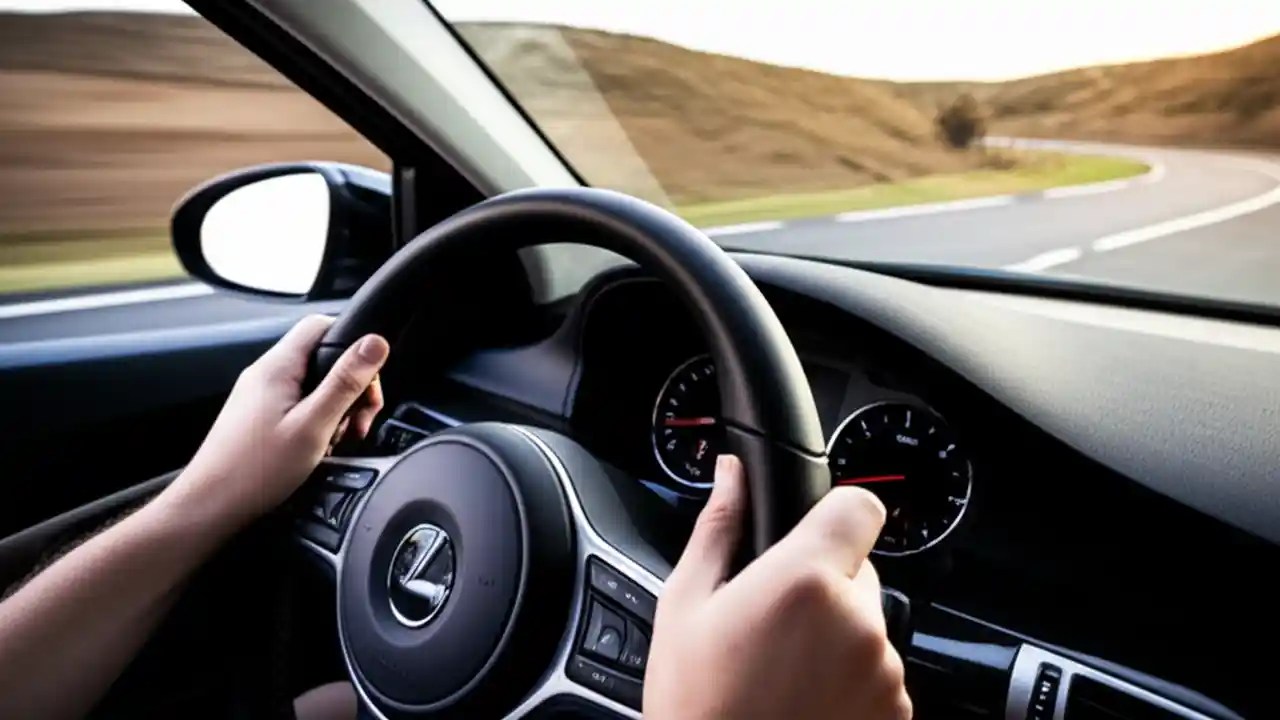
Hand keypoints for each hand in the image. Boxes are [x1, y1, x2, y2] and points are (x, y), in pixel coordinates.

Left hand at [165, 315, 388, 527]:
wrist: (211, 506)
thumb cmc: (256, 471)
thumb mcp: (314, 425)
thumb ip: (346, 382)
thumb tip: (375, 343)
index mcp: (278, 367)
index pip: (322, 326)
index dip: (353, 344)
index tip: (369, 379)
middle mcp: (266, 374)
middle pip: (323, 357)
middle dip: (351, 385)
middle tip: (361, 418)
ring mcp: (261, 395)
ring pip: (314, 384)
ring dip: (337, 407)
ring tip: (341, 437)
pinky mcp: (259, 415)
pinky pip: (300, 403)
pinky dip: (319, 420)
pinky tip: (321, 445)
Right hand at [644, 455, 910, 719]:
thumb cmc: (696, 706)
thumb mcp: (685, 607)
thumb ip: (718, 528)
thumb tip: (732, 475)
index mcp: (804, 581)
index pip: (860, 506)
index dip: (834, 513)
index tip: (810, 533)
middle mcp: (857, 623)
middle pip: (859, 571)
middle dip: (823, 586)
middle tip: (771, 625)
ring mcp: (883, 674)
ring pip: (868, 626)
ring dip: (838, 638)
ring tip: (782, 674)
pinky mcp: (896, 714)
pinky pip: (880, 675)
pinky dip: (850, 682)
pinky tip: (803, 702)